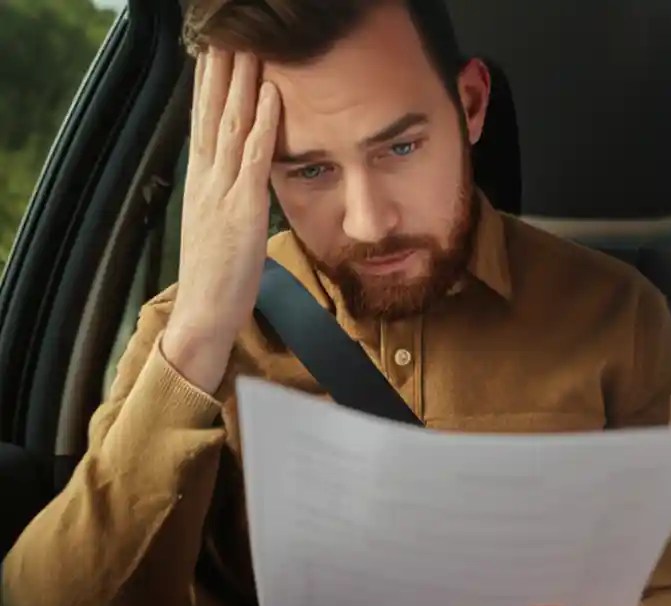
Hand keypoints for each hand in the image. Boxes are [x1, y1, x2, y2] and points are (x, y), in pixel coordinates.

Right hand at [162, 48, 279, 393]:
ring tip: (248, 45)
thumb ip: (228, 192)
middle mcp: (207, 178)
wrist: (206, 311)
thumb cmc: (220, 271)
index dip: (210, 82)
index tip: (215, 49)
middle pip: (212, 111)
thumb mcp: (220, 221)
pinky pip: (253, 156)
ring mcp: (223, 191)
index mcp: (202, 180)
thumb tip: (242, 170)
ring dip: (242, 81)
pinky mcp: (242, 208)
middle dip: (221, 69)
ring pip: (231, 123)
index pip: (204, 119)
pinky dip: (262, 122)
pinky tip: (271, 92)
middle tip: (226, 31)